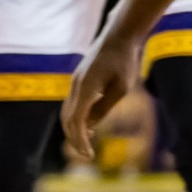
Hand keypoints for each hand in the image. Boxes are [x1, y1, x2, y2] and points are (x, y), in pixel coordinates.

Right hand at [62, 31, 143, 161]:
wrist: (119, 35)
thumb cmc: (124, 60)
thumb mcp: (121, 88)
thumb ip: (105, 107)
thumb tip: (90, 125)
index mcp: (86, 88)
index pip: (77, 121)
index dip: (80, 140)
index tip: (89, 156)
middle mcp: (76, 85)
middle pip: (67, 119)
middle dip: (75, 139)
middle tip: (87, 156)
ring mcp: (75, 81)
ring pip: (67, 112)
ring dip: (74, 130)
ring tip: (86, 145)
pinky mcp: (79, 79)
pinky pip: (73, 104)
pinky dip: (77, 118)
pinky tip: (89, 126)